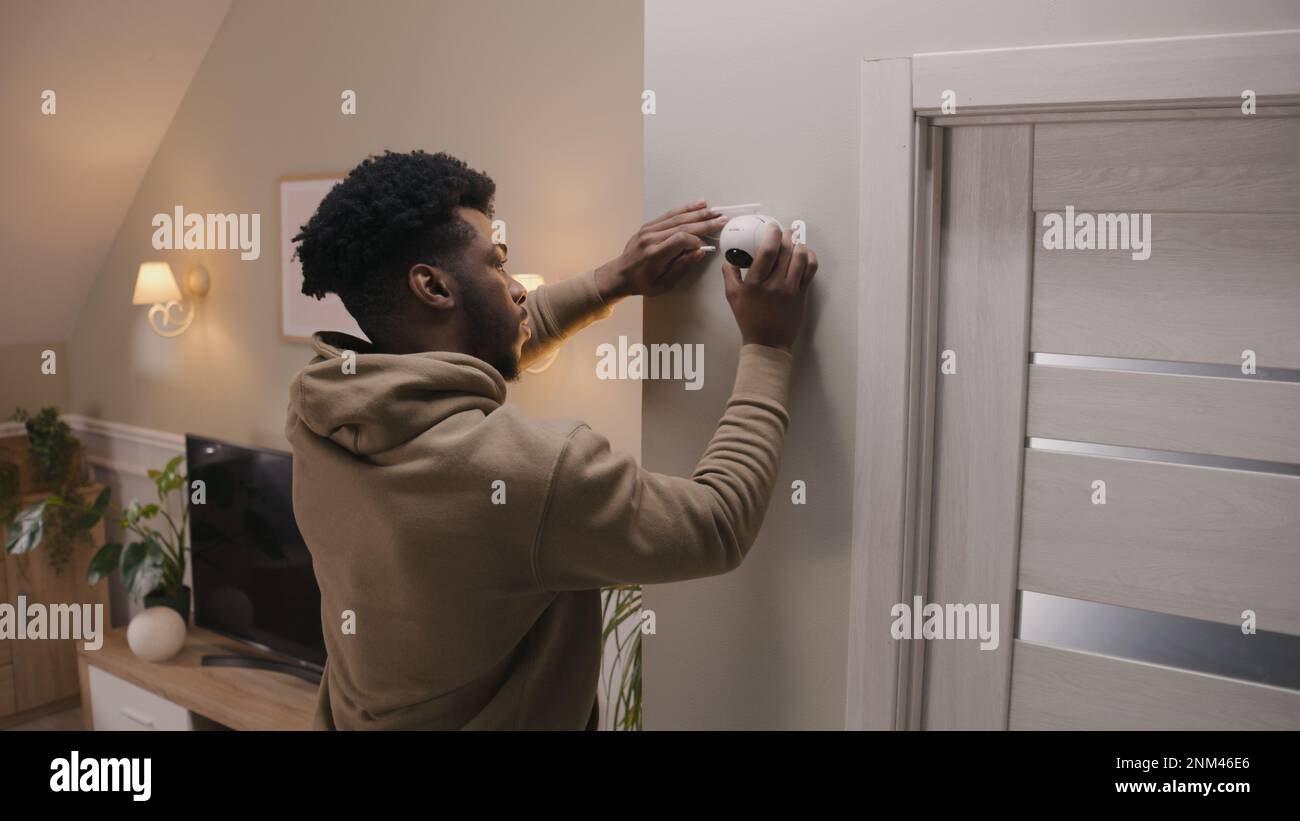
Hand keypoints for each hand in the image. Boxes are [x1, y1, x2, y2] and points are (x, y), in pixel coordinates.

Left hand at [594, 200, 729, 300]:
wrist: (621, 274)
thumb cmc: (643, 283)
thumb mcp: (664, 284)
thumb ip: (682, 267)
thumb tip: (699, 252)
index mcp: (655, 255)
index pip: (680, 240)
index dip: (696, 241)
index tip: (705, 246)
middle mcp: (651, 239)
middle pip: (682, 226)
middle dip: (704, 222)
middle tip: (721, 219)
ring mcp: (649, 230)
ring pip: (677, 217)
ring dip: (697, 213)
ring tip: (714, 210)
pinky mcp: (649, 226)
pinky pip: (669, 214)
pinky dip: (685, 209)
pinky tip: (698, 205)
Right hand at [721, 223, 817, 350]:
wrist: (767, 342)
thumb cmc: (748, 319)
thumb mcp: (732, 297)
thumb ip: (729, 274)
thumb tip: (729, 258)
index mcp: (755, 283)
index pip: (767, 251)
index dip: (772, 233)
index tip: (772, 226)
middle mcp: (774, 285)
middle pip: (787, 251)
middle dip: (787, 236)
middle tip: (785, 232)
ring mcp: (791, 290)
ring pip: (801, 257)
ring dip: (799, 244)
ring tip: (795, 241)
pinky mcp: (802, 295)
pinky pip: (811, 270)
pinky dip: (810, 258)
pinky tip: (805, 255)